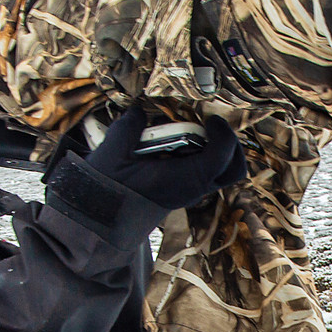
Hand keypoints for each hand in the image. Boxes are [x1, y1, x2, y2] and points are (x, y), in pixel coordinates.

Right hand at [78, 104, 246, 210]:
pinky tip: (172, 142)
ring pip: (220, 171)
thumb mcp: (114, 152)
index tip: (210, 118)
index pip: (223, 156)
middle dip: (229, 144)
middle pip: (233, 169)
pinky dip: (197, 154)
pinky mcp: (181, 190)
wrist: (98, 221)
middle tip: (211, 126)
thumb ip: (129, 126)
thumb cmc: (107, 190)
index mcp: (186, 180)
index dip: (223, 132)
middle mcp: (193, 189)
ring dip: (213, 148)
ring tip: (188, 131)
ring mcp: (189, 192)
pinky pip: (203, 171)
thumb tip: (139, 110)